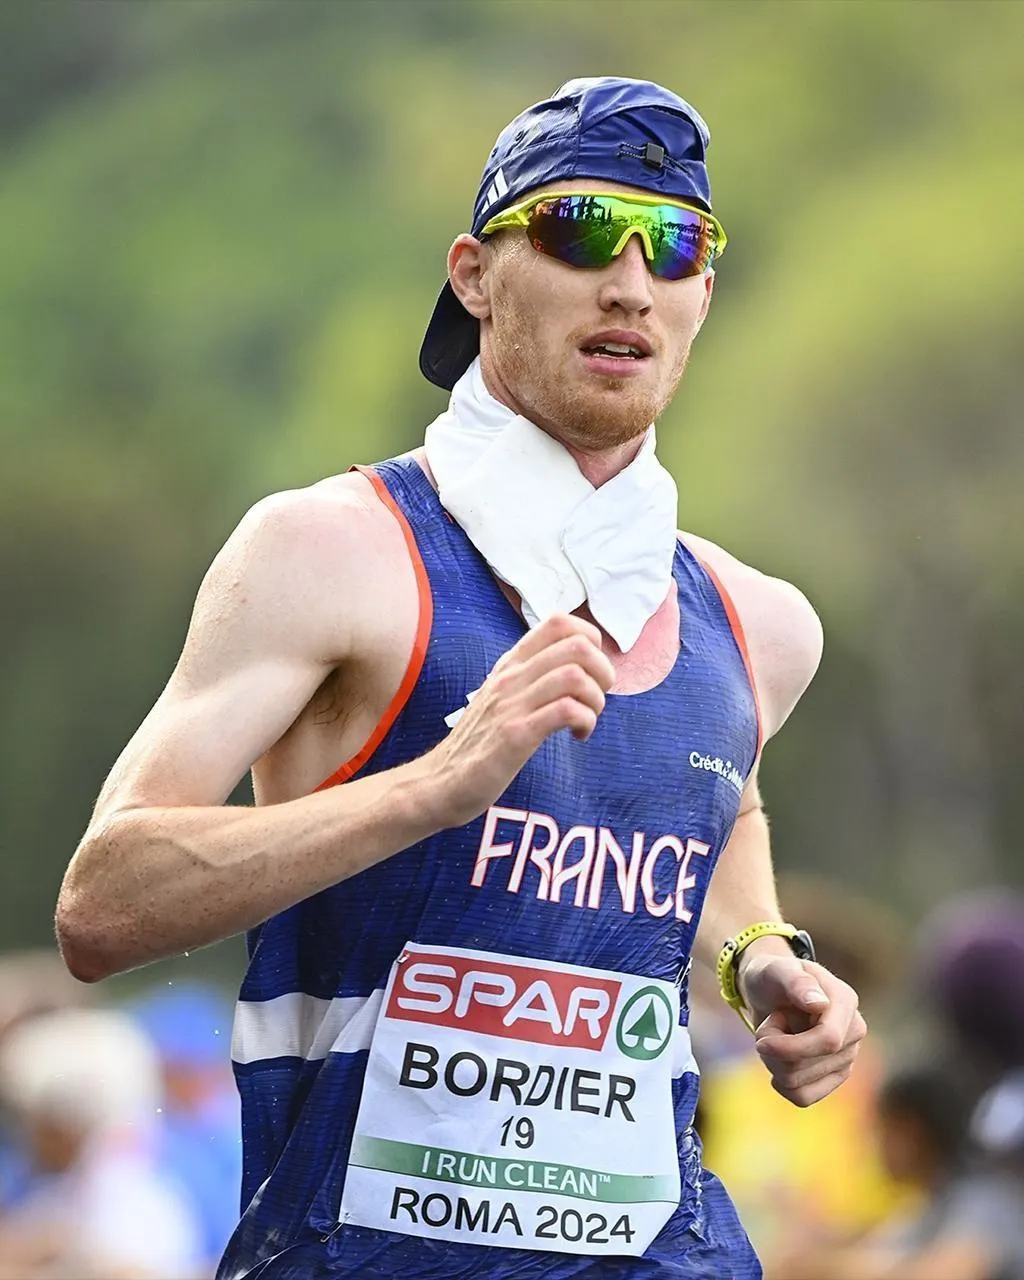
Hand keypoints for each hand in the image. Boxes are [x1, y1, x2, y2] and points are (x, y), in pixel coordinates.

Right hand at [425, 613, 614, 828]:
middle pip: (577, 645)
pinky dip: (585, 722)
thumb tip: (575, 666)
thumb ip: (531, 677)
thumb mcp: (503, 697)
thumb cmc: (480, 742)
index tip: (590, 671)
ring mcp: (512, 704)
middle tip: (596, 698)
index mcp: (511, 663)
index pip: (559, 622)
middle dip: (602, 671)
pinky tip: (577, 736)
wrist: (442, 780)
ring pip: (575, 676)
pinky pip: (565, 711)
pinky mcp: (515, 734)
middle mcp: (512, 676)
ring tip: (587, 719)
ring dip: (595, 699)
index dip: (590, 640)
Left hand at [739, 950, 866, 1106]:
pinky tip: (777, 1063)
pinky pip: (804, 1097)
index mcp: (845, 1001)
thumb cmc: (772, 977)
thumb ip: (796, 982)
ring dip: (773, 1063)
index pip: (828, 1040)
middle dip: (774, 1051)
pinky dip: (781, 1083)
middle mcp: (853, 1031)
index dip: (791, 1048)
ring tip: (775, 1037)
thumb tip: (820, 1004)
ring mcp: (847, 1056)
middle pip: (807, 1065)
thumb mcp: (776, 970)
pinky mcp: (834, 1076)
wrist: (770, 991)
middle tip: (769, 1026)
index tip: (761, 1041)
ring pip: (800, 1083)